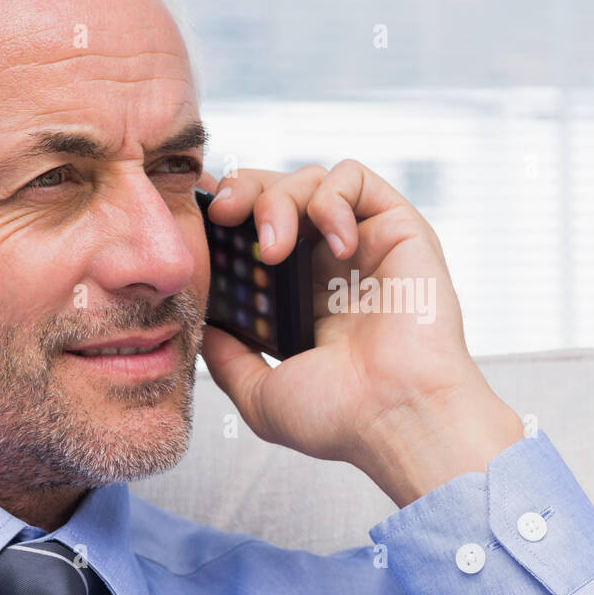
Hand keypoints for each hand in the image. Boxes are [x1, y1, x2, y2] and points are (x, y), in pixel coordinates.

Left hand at [198, 161, 524, 506]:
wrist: (396, 416)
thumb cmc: (341, 417)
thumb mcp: (260, 394)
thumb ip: (226, 358)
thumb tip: (201, 325)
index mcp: (301, 299)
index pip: (255, 233)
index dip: (225, 216)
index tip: (195, 215)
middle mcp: (333, 267)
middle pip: (276, 194)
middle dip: (243, 192)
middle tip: (224, 217)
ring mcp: (365, 245)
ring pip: (310, 180)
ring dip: (280, 199)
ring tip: (274, 246)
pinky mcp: (398, 228)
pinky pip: (355, 177)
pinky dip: (332, 197)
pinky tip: (335, 243)